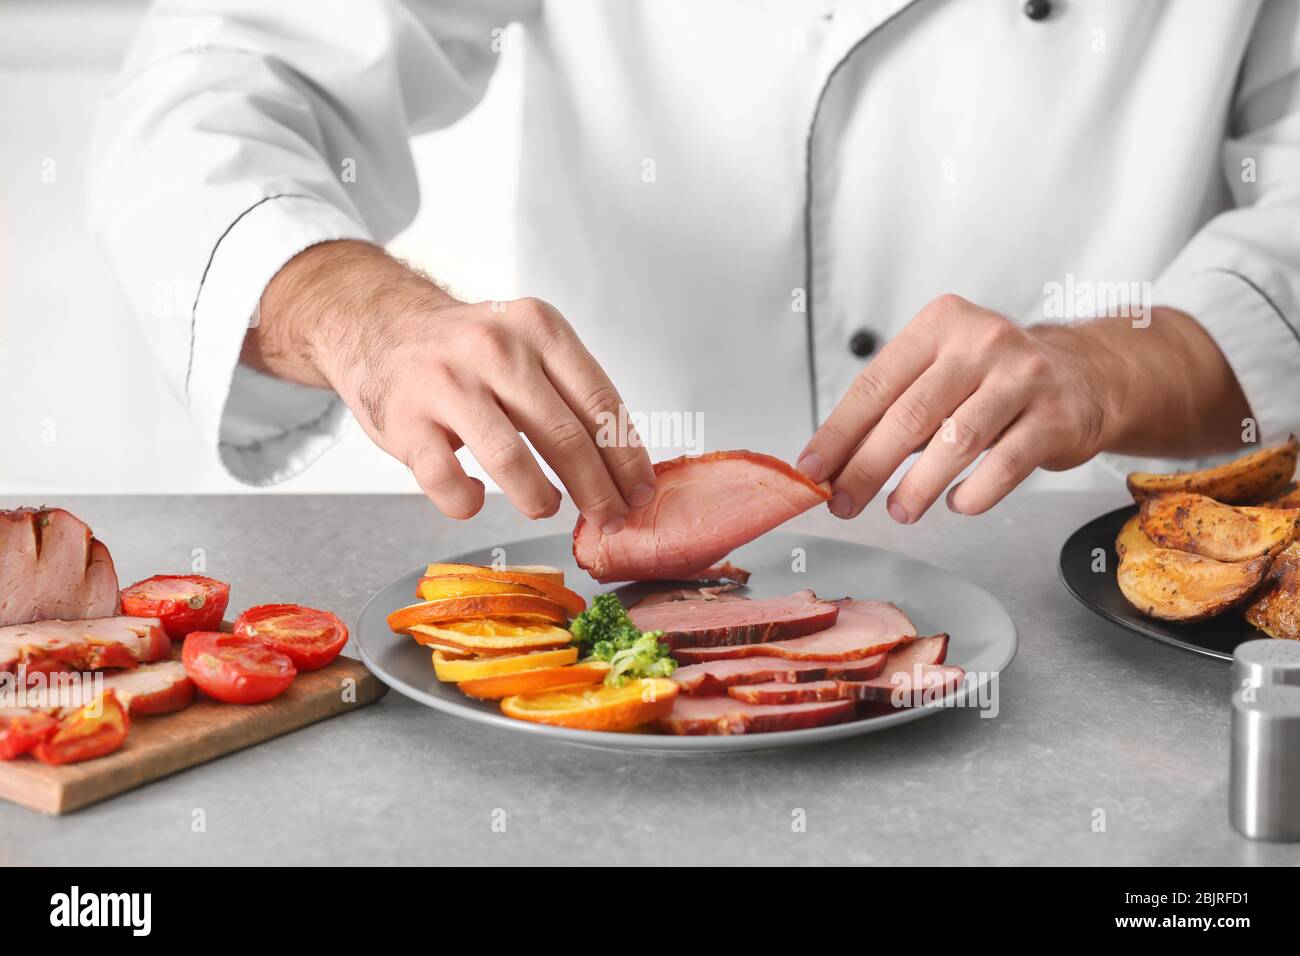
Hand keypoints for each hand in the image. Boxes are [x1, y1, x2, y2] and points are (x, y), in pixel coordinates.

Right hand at [243, 240, 655, 526]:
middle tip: (610, 520)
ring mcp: (447, 384)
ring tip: (547, 506)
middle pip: (565, 437)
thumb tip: (623, 465)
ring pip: (511, 460)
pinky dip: (468, 502)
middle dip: (597, 491)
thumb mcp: (527, 345)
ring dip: (539, 498)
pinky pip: (447, 482)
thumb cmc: (467, 351)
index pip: (600, 402)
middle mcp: (496, 349)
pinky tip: (476, 497)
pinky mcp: (405, 421)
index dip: (626, 456)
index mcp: (539, 329)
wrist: (380, 325)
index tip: (639, 491)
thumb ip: (570, 392)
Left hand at [796, 294, 1250, 521]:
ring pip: (956, 440)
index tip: (813, 469)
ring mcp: (1022, 376)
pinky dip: (976, 491)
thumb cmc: (998, 379)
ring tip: (899, 511)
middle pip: (909, 415)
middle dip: (867, 467)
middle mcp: (981, 342)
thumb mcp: (943, 372)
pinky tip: (959, 504)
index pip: (875, 384)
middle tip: (843, 502)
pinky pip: (1006, 463)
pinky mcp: (1056, 416)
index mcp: (939, 325)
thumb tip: (835, 462)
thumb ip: (895, 408)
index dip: (838, 433)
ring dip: (919, 485)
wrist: (1090, 374)